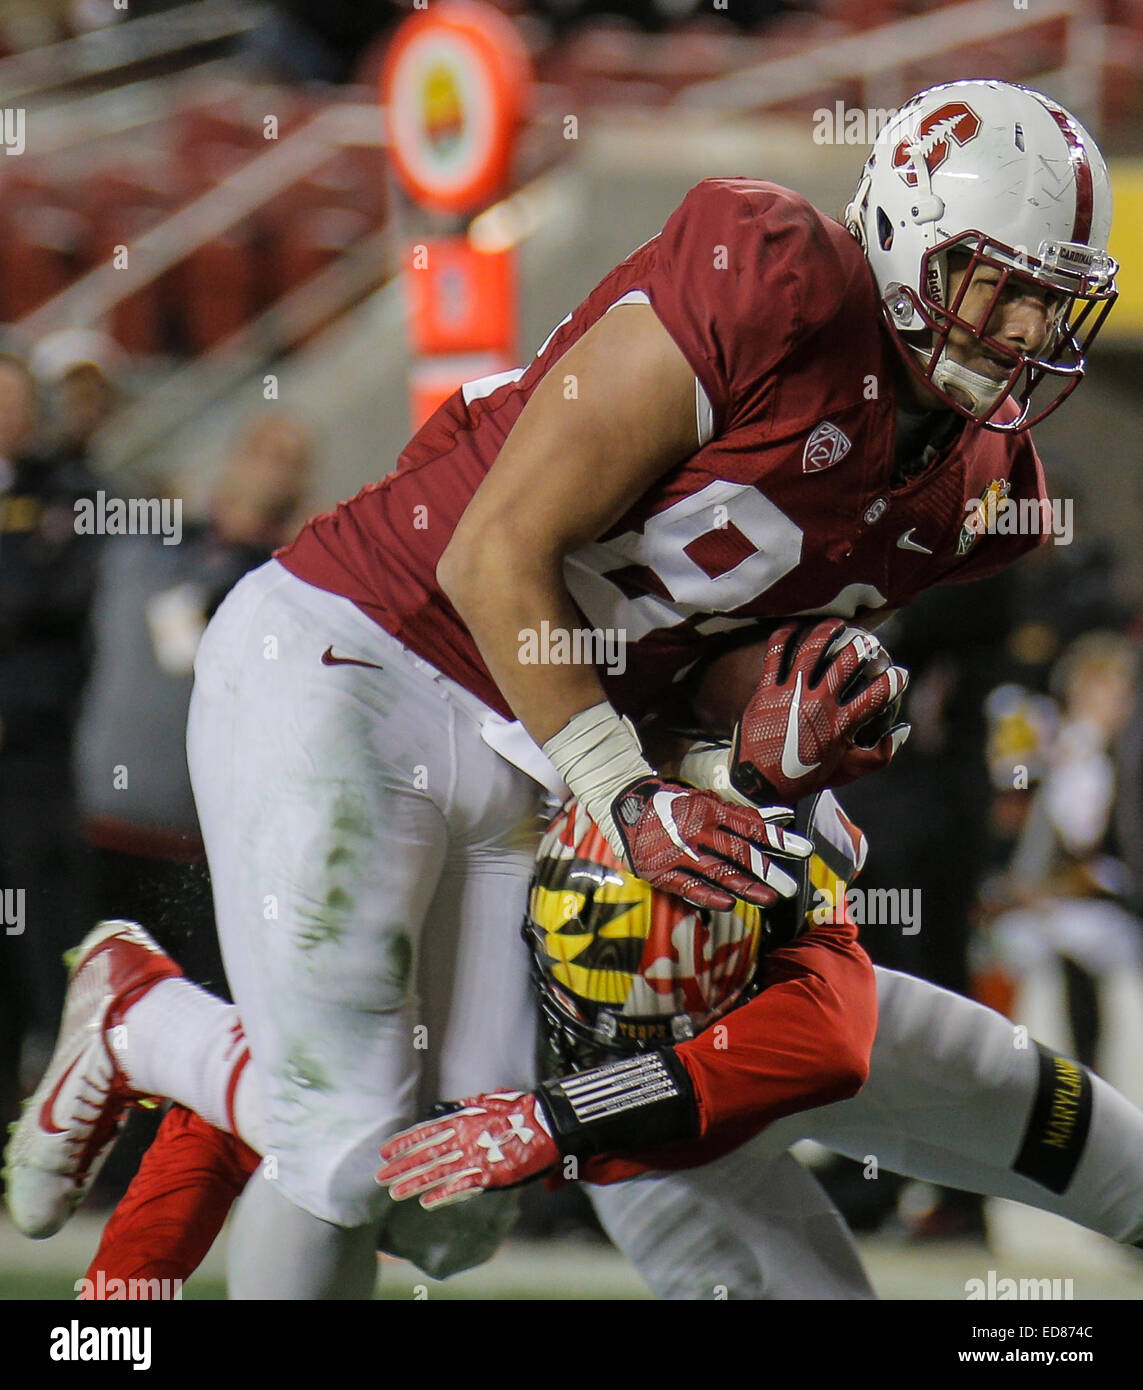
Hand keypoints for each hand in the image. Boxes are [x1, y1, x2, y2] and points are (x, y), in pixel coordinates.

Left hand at [377, 1093, 557, 1209]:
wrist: (546, 1123)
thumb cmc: (519, 1110)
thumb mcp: (488, 1101)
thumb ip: (466, 1107)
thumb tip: (447, 1109)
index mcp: (463, 1119)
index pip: (425, 1132)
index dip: (404, 1142)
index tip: (384, 1151)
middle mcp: (464, 1138)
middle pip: (426, 1154)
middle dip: (401, 1165)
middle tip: (380, 1176)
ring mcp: (475, 1157)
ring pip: (437, 1172)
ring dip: (414, 1182)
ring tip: (394, 1192)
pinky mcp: (489, 1175)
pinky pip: (461, 1187)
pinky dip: (442, 1194)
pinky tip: (425, 1202)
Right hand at [610, 776, 811, 910]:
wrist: (624, 804)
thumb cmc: (671, 803)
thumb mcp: (703, 799)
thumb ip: (735, 814)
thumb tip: (769, 821)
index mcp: (709, 810)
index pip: (751, 827)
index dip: (779, 839)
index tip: (805, 851)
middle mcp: (697, 831)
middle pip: (738, 852)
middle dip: (767, 870)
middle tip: (790, 888)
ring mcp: (679, 852)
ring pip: (717, 871)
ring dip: (745, 886)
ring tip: (769, 899)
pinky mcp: (662, 870)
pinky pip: (688, 886)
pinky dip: (708, 895)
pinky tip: (729, 904)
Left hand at [731, 620, 909, 802]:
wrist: (759, 784)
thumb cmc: (806, 777)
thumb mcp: (848, 772)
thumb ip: (881, 754)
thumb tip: (904, 729)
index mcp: (841, 724)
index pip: (877, 694)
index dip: (894, 680)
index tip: (899, 673)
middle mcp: (818, 704)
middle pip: (846, 662)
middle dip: (863, 646)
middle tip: (869, 641)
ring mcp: (791, 693)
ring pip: (812, 650)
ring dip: (827, 632)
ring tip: (837, 625)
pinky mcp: (766, 689)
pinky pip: (776, 653)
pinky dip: (786, 635)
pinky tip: (796, 627)